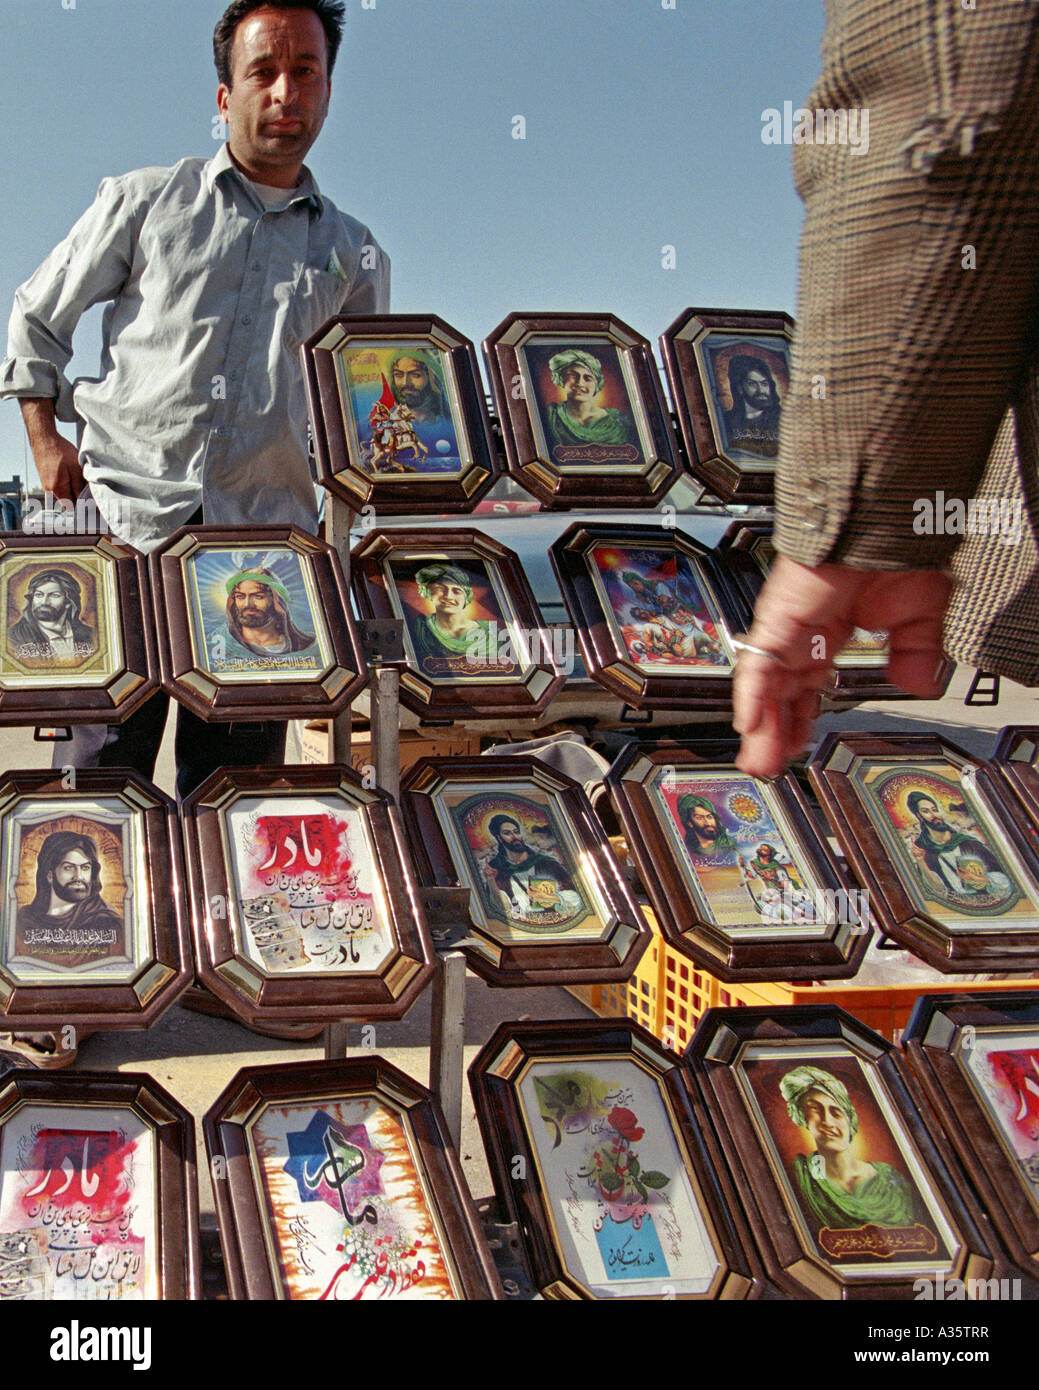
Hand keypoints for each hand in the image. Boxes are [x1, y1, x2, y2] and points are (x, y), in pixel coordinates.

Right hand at [33, 434, 83, 500]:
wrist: (43, 438)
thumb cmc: (59, 450)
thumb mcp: (76, 468)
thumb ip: (79, 486)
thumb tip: (83, 499)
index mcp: (57, 488)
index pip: (71, 506)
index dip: (81, 503)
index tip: (89, 497)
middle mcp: (49, 489)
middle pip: (67, 499)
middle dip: (77, 494)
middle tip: (85, 483)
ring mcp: (46, 484)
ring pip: (63, 491)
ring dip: (71, 486)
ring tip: (75, 474)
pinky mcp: (45, 478)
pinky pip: (58, 485)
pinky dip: (65, 481)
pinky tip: (68, 471)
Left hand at [733, 556, 951, 777]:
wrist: (887, 515)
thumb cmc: (898, 544)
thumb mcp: (919, 615)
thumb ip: (916, 652)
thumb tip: (918, 685)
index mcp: (831, 628)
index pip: (808, 685)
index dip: (801, 717)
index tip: (796, 745)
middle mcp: (803, 630)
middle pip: (780, 693)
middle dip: (774, 732)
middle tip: (768, 765)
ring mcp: (787, 624)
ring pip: (765, 686)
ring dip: (761, 727)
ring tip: (759, 762)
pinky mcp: (778, 617)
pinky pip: (759, 664)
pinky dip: (753, 697)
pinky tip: (749, 725)